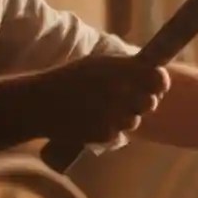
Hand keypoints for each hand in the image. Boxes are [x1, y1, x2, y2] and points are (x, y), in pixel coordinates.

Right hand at [35, 55, 170, 142]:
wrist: (38, 104)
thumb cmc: (69, 79)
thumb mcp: (97, 64)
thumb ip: (126, 67)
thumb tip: (156, 74)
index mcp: (119, 70)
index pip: (159, 78)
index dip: (159, 83)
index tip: (156, 86)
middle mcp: (120, 91)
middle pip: (151, 102)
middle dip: (142, 102)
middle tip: (124, 99)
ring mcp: (114, 114)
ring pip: (135, 120)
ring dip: (124, 117)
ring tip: (101, 109)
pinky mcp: (105, 133)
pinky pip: (118, 134)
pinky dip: (109, 129)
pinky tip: (92, 120)